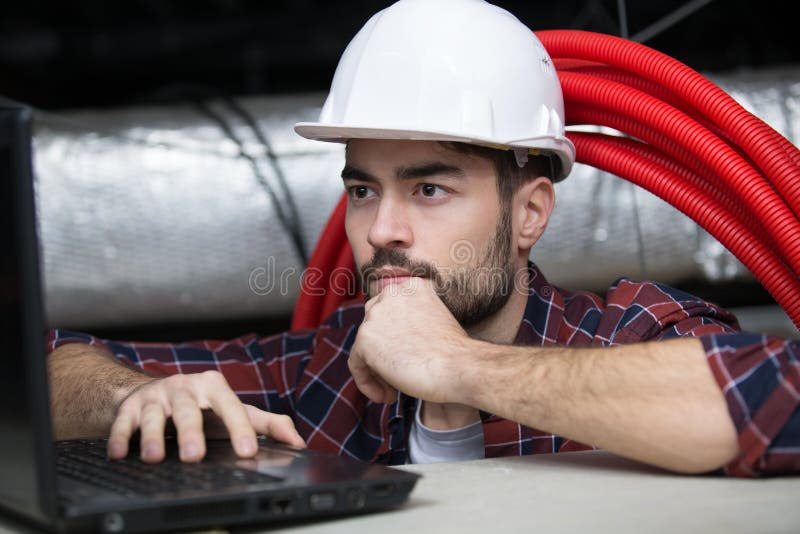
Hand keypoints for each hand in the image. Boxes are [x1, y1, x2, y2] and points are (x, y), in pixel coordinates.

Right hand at [107, 370, 305, 462]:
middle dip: (191, 432)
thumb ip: (268, 424)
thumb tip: (300, 442)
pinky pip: (122, 422)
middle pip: (189, 409)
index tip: (247, 452)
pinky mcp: (130, 408)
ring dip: (152, 436)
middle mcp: (185, 388)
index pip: (231, 407)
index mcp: (215, 387)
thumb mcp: (235, 411)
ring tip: (154, 458)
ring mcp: (156, 397)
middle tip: (194, 456)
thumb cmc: (204, 406)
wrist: (158, 393)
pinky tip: (119, 454)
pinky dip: (119, 437)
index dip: (240, 429)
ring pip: (154, 415)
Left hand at [348, 277, 473, 403]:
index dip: (393, 340)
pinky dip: (367, 384)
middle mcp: (391, 293)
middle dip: (383, 355)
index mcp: (412, 286)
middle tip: (400, 377)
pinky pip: (356, 365)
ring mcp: (376, 314)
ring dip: (378, 372)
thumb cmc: (456, 355)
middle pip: (374, 328)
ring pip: (364, 348)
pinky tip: (387, 397)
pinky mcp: (365, 338)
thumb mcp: (435, 323)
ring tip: (396, 390)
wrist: (460, 368)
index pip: (389, 312)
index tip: (406, 359)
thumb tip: (389, 343)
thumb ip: (410, 324)